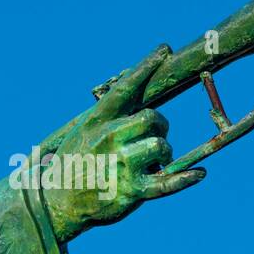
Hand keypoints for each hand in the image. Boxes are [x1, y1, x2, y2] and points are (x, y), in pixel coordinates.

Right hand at [39, 44, 205, 241]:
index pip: (124, 88)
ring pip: (162, 147)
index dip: (145, 67)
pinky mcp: (131, 192)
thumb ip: (110, 115)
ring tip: (152, 162)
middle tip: (153, 136)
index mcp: (96, 122)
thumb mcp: (83, 132)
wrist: (55, 204)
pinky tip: (198, 174)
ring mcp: (120, 166)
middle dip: (160, 126)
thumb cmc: (74, 164)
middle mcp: (108, 140)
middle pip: (153, 118)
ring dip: (164, 153)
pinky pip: (167, 183)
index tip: (163, 50)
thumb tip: (139, 96)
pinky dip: (185, 179)